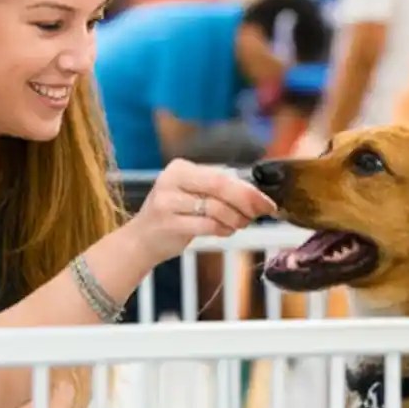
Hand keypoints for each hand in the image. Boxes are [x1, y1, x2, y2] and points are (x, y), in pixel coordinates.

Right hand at [127, 158, 276, 263]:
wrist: (141, 239)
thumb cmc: (173, 215)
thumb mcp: (191, 195)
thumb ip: (217, 190)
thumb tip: (256, 195)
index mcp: (180, 168)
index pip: (222, 175)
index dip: (248, 190)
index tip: (266, 202)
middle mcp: (171, 180)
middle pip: (220, 187)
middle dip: (246, 202)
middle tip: (259, 214)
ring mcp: (167, 202)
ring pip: (216, 209)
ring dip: (235, 219)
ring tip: (239, 225)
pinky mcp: (168, 224)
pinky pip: (207, 226)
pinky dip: (223, 230)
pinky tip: (225, 231)